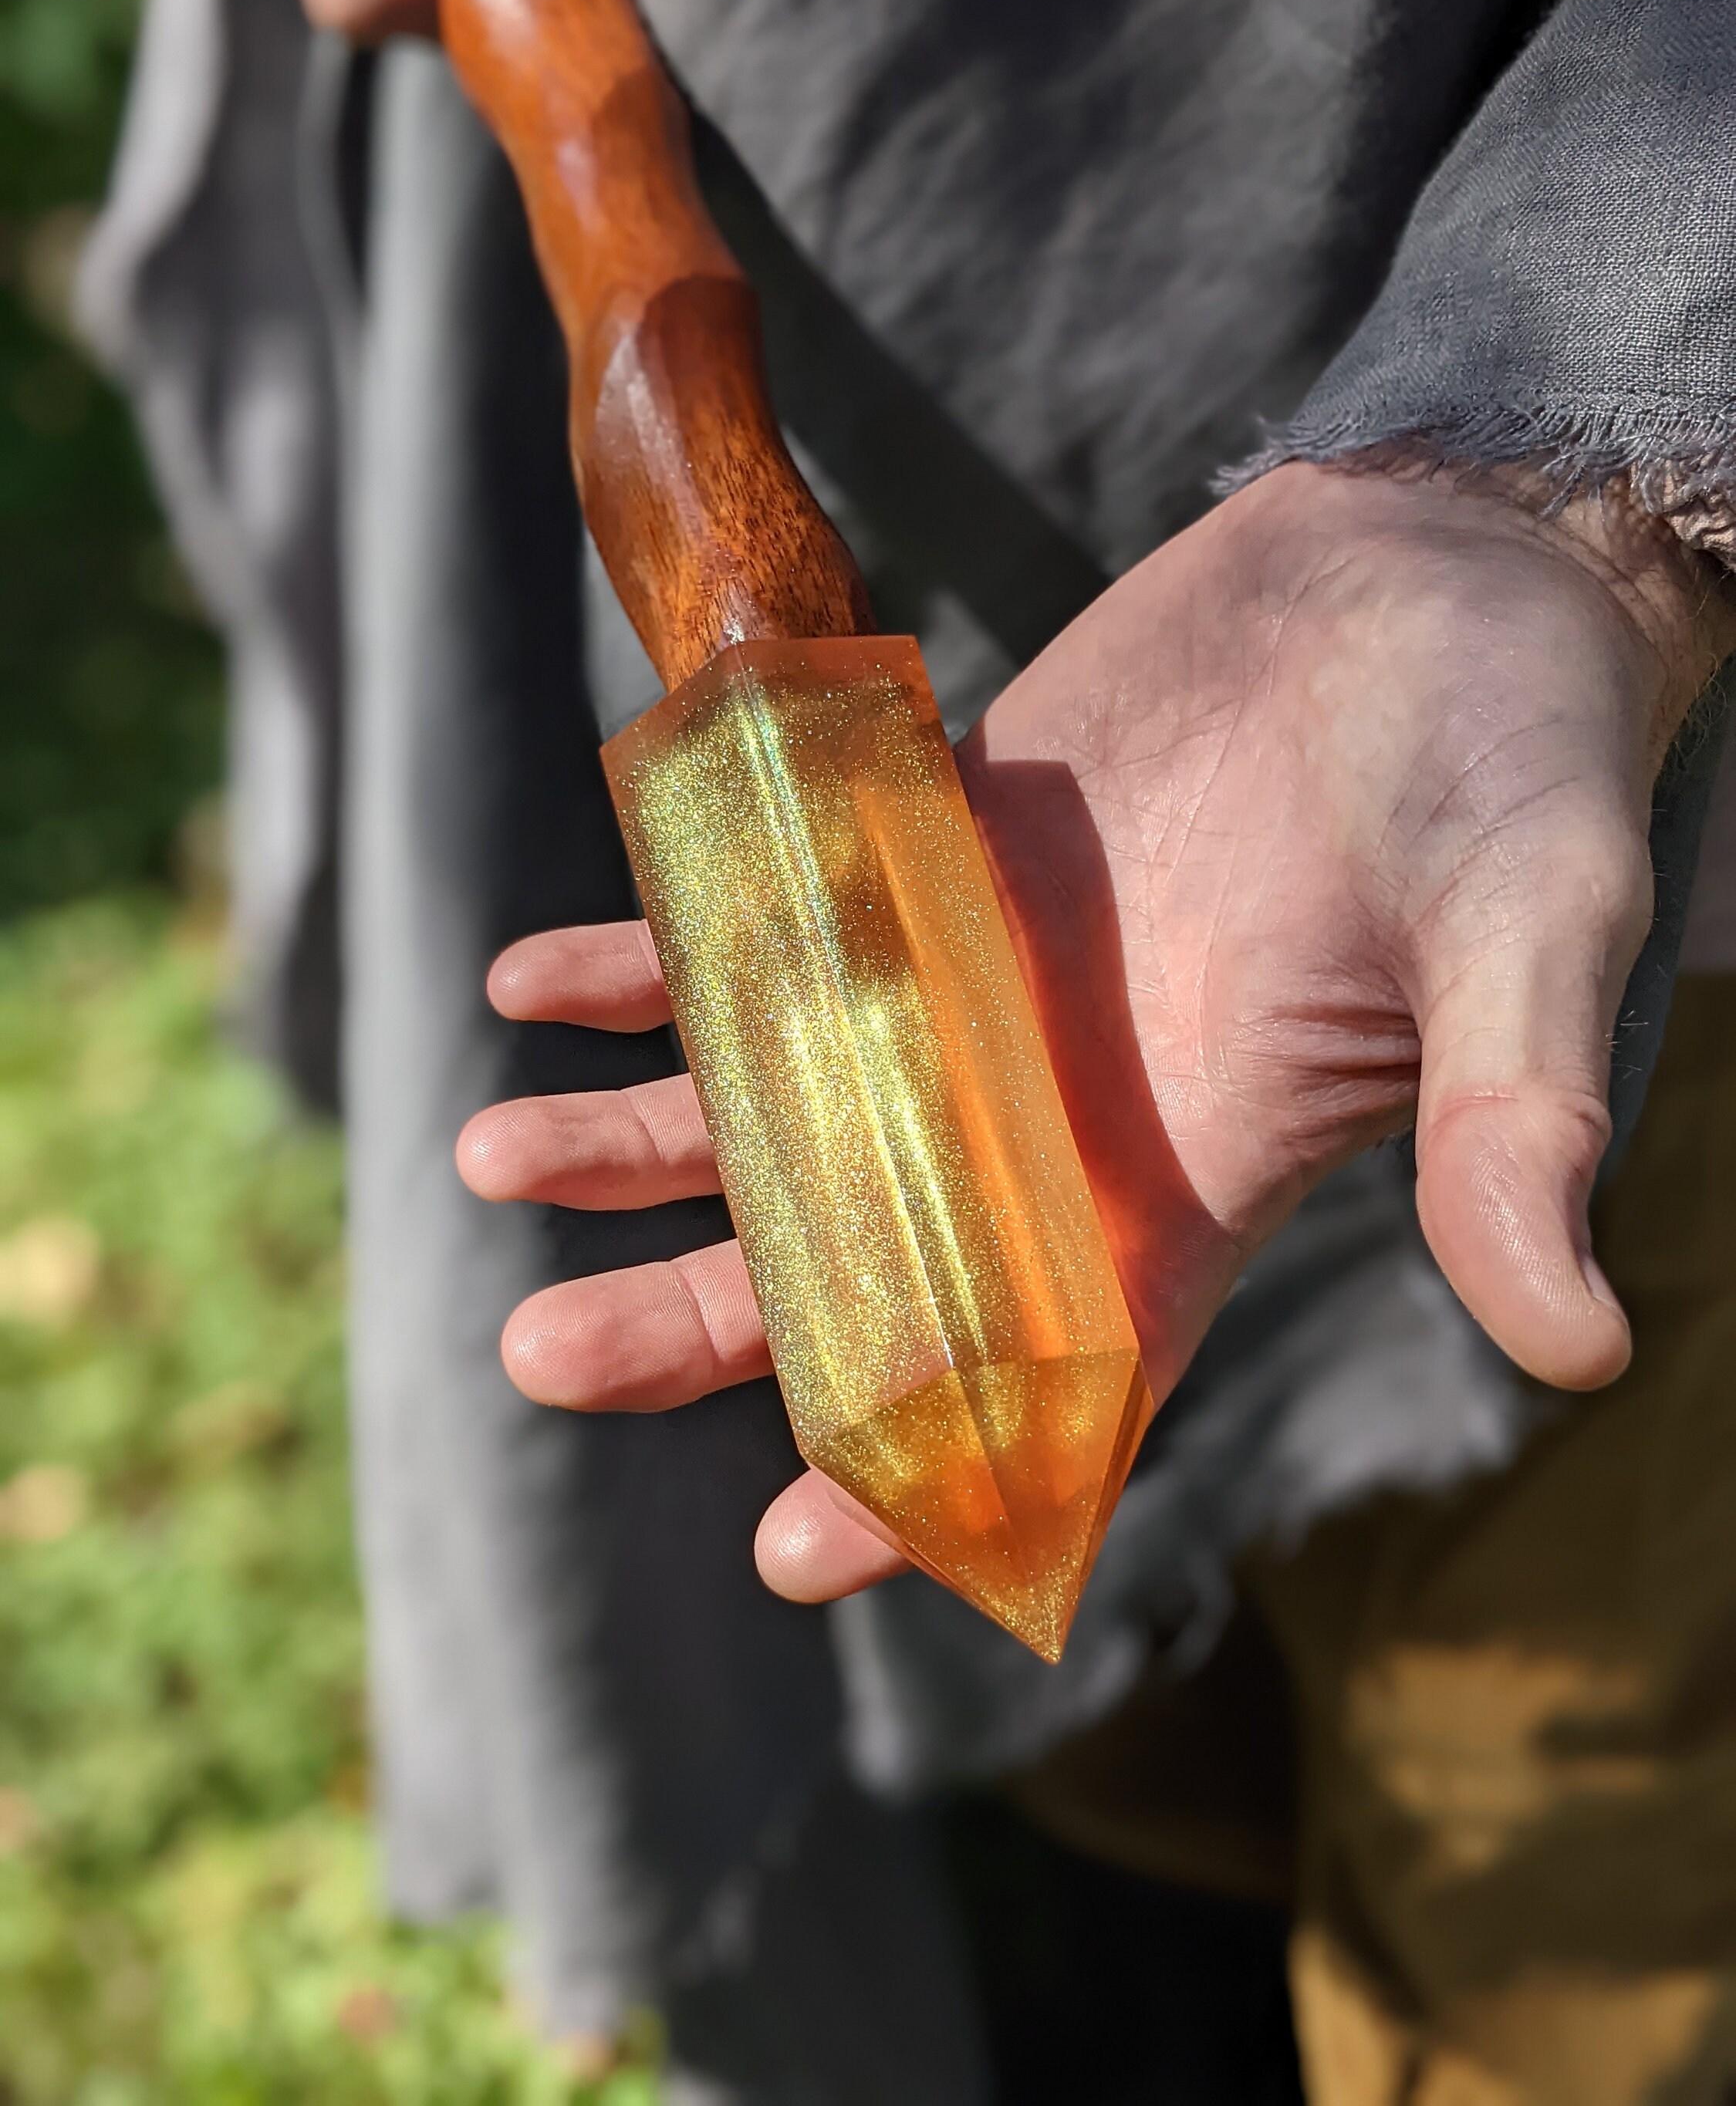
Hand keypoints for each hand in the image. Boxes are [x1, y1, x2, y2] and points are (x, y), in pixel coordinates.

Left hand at [458, 464, 1735, 1603]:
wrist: (1446, 568)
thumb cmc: (1519, 757)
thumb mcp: (1527, 932)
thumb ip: (1516, 1123)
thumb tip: (1587, 1344)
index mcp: (1197, 1169)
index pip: (1052, 1373)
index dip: (927, 1469)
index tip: (795, 1541)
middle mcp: (1065, 1105)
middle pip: (857, 1264)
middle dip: (706, 1317)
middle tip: (543, 1353)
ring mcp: (983, 982)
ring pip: (782, 1108)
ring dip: (641, 1138)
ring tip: (496, 1156)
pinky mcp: (936, 850)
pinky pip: (768, 935)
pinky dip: (656, 956)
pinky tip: (539, 977)